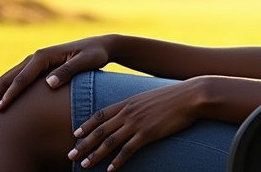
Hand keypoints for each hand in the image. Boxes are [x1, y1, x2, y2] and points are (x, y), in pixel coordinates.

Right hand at [0, 36, 112, 120]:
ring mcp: (33, 63)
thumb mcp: (86, 62)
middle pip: (7, 79)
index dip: (10, 94)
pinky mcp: (35, 69)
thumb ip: (68, 71)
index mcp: (44, 56)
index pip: (23, 78)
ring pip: (6, 80)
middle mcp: (35, 58)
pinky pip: (14, 82)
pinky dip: (1, 94)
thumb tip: (49, 83)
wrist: (98, 46)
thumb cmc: (94, 55)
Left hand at [69, 79, 203, 169]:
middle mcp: (128, 112)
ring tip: (85, 165)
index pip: (100, 115)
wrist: (190, 96)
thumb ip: (136, 105)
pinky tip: (110, 170)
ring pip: (110, 141)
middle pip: (100, 130)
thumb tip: (131, 111)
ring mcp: (137, 123)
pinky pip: (128, 150)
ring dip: (95, 155)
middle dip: (84, 143)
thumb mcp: (149, 97)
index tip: (75, 134)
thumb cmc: (172, 97)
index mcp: (127, 102)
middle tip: (71, 154)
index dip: (86, 125)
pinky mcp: (148, 133)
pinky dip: (117, 161)